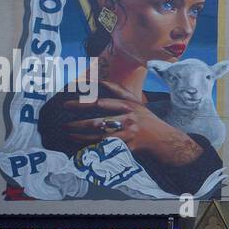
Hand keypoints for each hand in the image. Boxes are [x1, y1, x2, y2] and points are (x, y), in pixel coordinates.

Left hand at [58, 84, 201, 164]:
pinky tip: (81, 146)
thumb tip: (98, 80)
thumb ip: (118, 90)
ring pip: (99, 137)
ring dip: (82, 136)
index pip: (101, 103)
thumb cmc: (147, 120)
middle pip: (98, 121)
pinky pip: (106, 148)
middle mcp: (128, 119)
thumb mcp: (136, 102)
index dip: (83, 103)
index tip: (67, 104)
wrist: (164, 140)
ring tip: (69, 134)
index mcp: (128, 106)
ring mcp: (128, 135)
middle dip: (78, 123)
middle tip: (63, 124)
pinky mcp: (128, 148)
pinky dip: (93, 148)